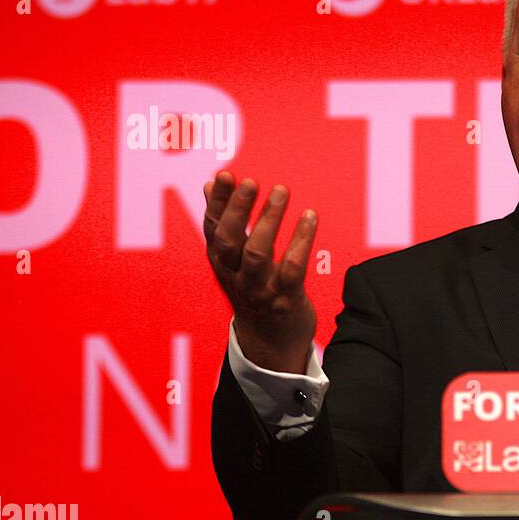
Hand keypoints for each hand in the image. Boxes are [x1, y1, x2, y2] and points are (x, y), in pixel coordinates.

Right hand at [203, 171, 318, 373]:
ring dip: (269, 220)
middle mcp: (236, 277)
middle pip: (229, 241)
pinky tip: (310, 216)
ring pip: (258, 254)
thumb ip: (223, 222)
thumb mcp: (232, 260)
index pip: (213, 228)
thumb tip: (209, 184)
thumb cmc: (253, 291)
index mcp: (221, 263)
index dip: (217, 202)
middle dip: (237, 210)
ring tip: (280, 191)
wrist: (270, 344)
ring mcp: (260, 290)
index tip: (223, 175)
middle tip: (249, 182)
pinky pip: (293, 268)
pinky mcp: (286, 299)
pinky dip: (301, 240)